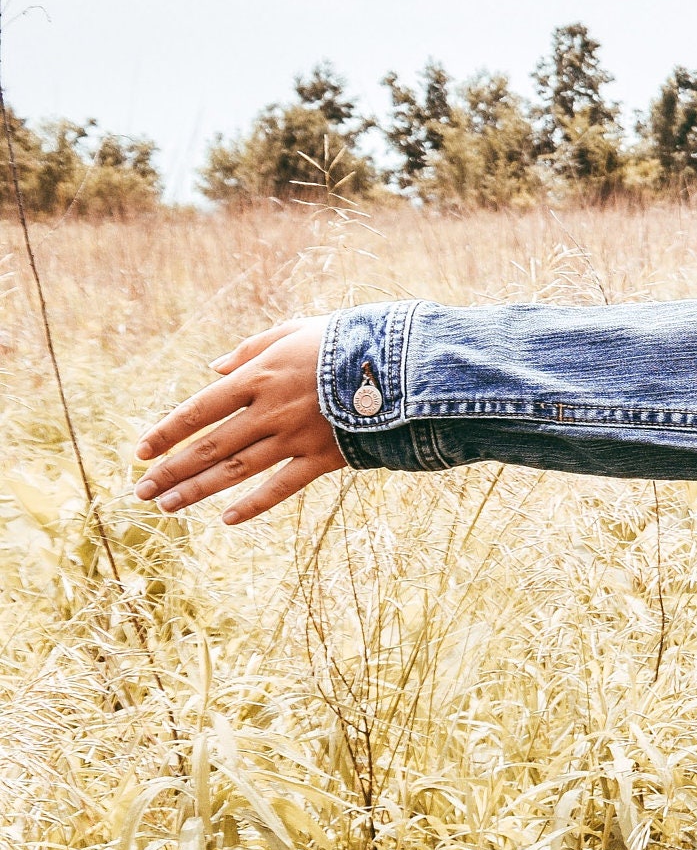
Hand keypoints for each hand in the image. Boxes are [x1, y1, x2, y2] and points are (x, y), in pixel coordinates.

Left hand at [133, 318, 349, 522]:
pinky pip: (284, 486)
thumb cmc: (346, 340)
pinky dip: (255, 505)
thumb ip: (249, 349)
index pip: (198, 409)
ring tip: (168, 506)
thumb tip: (211, 371)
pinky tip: (228, 519)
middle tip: (142, 491)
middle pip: (210, 445)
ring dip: (199, 490)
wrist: (403, 363)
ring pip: (237, 469)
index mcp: (258, 376)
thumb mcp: (294, 329)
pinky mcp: (325, 456)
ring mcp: (297, 437)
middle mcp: (270, 410)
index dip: (166, 432)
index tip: (140, 453)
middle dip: (172, 470)